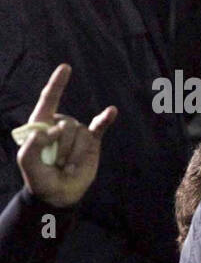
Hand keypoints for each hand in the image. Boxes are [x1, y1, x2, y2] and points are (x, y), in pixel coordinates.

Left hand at [13, 64, 116, 208]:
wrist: (59, 194)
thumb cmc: (40, 177)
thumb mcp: (27, 163)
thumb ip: (32, 145)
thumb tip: (48, 131)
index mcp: (42, 123)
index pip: (48, 99)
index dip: (57, 84)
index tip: (66, 68)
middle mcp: (61, 124)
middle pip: (66, 124)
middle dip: (62, 147)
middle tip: (57, 163)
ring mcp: (78, 132)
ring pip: (81, 135)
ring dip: (74, 155)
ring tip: (67, 166)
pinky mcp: (92, 141)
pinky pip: (100, 128)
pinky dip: (105, 119)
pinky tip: (111, 111)